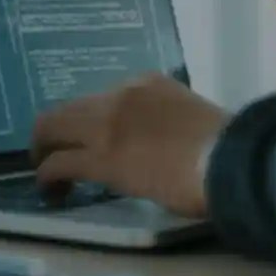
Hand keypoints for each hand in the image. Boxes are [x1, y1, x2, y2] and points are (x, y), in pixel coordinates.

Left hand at [31, 73, 228, 217]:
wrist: (229, 159)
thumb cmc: (227, 146)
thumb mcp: (196, 119)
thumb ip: (173, 124)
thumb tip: (172, 147)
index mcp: (151, 84)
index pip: (108, 97)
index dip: (96, 119)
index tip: (98, 138)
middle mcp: (122, 96)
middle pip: (70, 108)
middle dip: (58, 131)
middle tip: (58, 153)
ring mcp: (107, 125)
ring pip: (52, 128)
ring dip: (45, 150)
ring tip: (50, 174)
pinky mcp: (99, 158)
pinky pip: (57, 164)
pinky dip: (48, 178)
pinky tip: (53, 192)